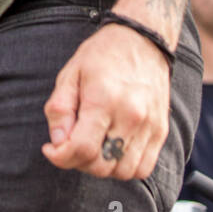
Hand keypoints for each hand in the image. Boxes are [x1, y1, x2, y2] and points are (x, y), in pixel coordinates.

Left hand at [42, 22, 170, 178]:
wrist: (142, 40)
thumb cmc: (103, 55)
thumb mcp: (70, 73)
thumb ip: (60, 109)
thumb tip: (57, 141)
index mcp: (104, 100)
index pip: (82, 149)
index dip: (60, 157)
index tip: (51, 149)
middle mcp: (131, 116)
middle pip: (101, 166)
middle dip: (78, 162)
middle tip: (70, 144)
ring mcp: (150, 126)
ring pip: (123, 172)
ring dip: (102, 167)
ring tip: (92, 145)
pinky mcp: (161, 131)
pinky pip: (143, 168)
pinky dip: (124, 167)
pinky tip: (112, 150)